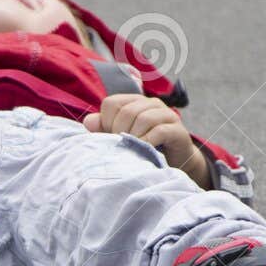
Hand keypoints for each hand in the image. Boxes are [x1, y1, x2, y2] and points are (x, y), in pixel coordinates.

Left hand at [83, 93, 210, 188]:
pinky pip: (160, 131)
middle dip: (120, 132)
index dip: (106, 122)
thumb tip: (88, 121)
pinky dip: (149, 142)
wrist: (173, 163)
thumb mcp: (121, 139)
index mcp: (134, 102)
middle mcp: (151, 103)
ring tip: (134, 150)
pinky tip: (146, 151)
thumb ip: (104, 129)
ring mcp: (166, 114)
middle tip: (124, 147)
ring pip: (143, 118)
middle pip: (127, 111)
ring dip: (135, 138)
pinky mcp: (177, 129)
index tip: (112, 138)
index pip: (111, 103)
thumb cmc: (143, 149)